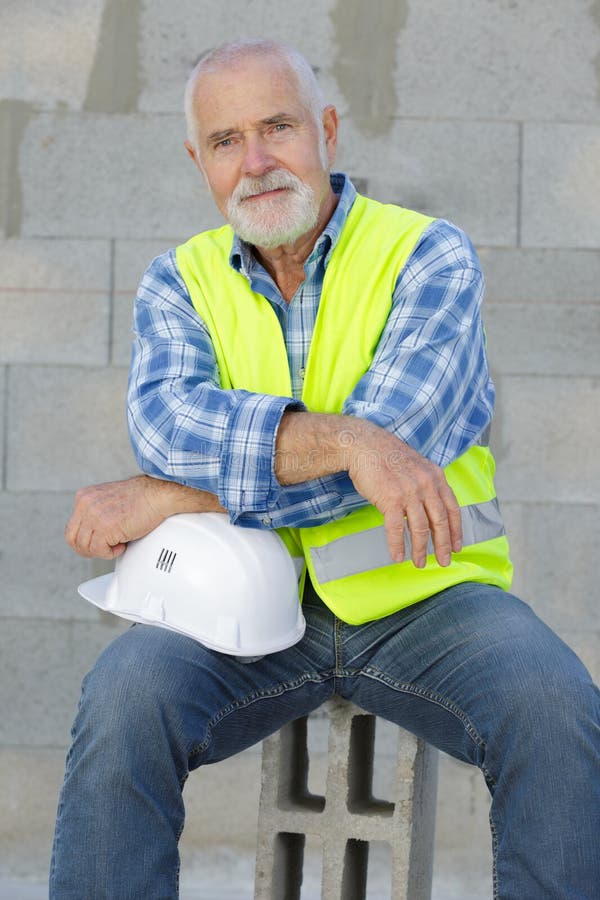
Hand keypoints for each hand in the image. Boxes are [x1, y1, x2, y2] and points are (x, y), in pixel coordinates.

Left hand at [65, 476, 169, 558]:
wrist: (157, 495)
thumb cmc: (141, 499)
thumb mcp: (108, 500)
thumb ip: (96, 512)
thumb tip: (90, 533)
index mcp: (84, 497)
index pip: (72, 527)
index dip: (85, 539)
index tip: (98, 542)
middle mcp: (86, 504)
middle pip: (73, 539)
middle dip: (89, 549)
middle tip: (105, 548)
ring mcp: (94, 515)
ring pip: (85, 547)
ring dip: (101, 551)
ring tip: (117, 543)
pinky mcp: (105, 527)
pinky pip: (99, 550)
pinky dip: (111, 553)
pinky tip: (123, 544)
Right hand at [348, 426, 461, 568]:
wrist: (364, 446)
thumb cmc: (387, 457)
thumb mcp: (417, 467)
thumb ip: (427, 485)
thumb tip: (430, 509)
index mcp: (436, 477)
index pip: (452, 508)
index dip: (456, 530)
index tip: (457, 546)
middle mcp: (426, 484)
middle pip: (439, 521)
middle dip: (443, 545)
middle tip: (444, 561)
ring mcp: (409, 492)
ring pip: (419, 527)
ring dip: (420, 549)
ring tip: (419, 563)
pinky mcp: (391, 499)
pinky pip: (396, 528)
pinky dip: (397, 544)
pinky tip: (398, 556)